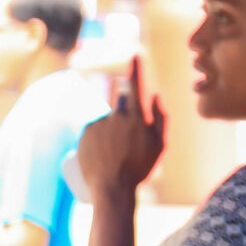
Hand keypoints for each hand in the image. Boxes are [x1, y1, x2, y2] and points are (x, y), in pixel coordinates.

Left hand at [76, 57, 164, 197]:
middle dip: (124, 113)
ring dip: (110, 129)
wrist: (112, 189)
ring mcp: (98, 124)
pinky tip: (102, 154)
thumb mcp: (159, 145)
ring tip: (113, 154)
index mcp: (136, 117)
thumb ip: (161, 118)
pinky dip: (97, 137)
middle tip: (125, 137)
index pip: (135, 85)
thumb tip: (155, 96)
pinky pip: (93, 129)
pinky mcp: (84, 133)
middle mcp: (115, 116)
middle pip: (119, 102)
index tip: (134, 56)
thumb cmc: (140, 169)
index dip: (135, 69)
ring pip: (106, 118)